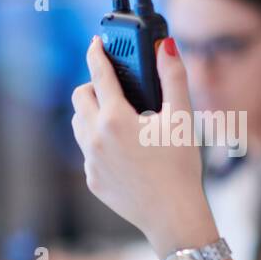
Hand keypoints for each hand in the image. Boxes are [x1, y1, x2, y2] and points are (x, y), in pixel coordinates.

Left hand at [71, 36, 217, 251]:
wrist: (173, 216)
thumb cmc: (180, 167)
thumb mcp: (181, 118)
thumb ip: (173, 77)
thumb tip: (165, 46)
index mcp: (115, 118)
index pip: (99, 74)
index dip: (97, 53)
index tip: (96, 43)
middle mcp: (95, 138)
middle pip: (79, 97)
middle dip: (93, 86)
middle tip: (113, 87)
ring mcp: (91, 161)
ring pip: (78, 124)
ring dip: (91, 113)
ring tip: (117, 116)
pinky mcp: (92, 179)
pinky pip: (88, 152)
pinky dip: (99, 142)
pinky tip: (123, 149)